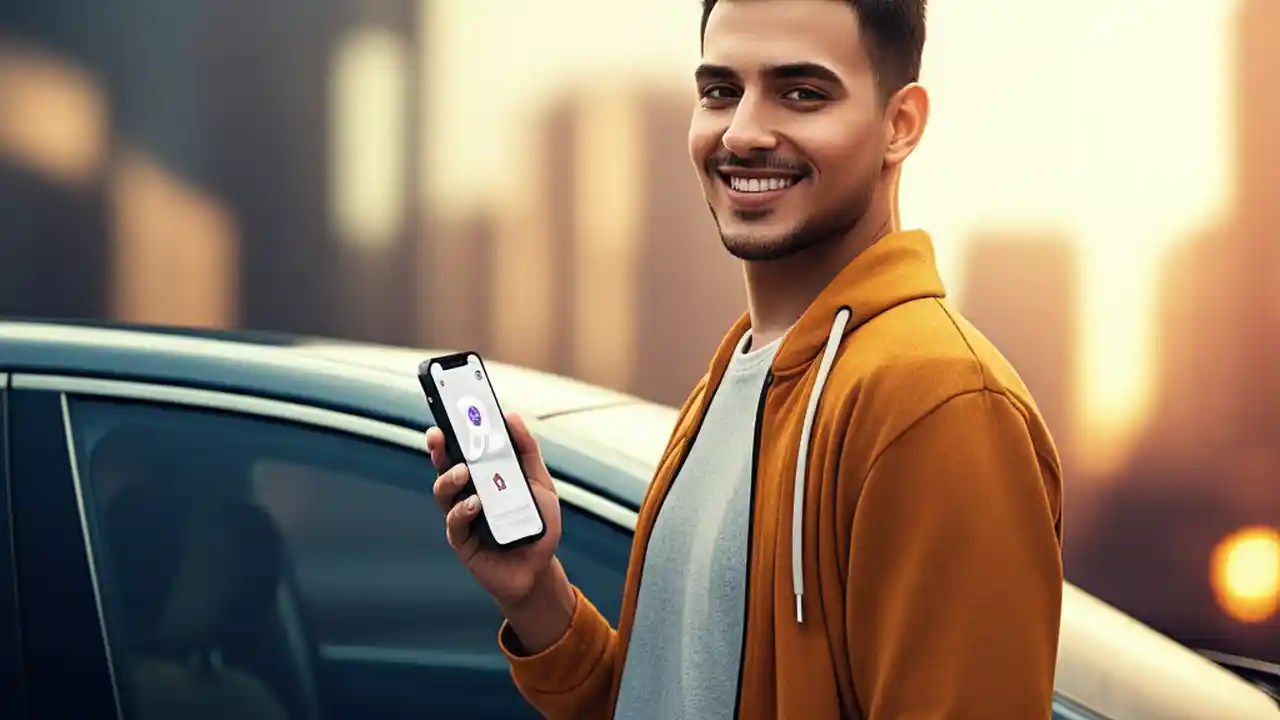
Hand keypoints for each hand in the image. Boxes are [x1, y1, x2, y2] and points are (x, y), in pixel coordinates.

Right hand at [426, 412, 566, 614]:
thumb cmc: (537, 525)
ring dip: (449, 478)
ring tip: (463, 471)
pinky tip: (474, 504)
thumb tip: (511, 416)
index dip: (451, 431)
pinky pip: (455, 523)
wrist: (538, 569)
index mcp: (482, 477)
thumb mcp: (540, 483)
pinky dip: (462, 510)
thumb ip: (526, 452)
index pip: (461, 449)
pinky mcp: (462, 541)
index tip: (447, 413)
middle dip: (438, 449)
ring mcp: (461, 517)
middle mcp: (466, 493)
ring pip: (443, 493)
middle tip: (439, 435)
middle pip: (444, 467)